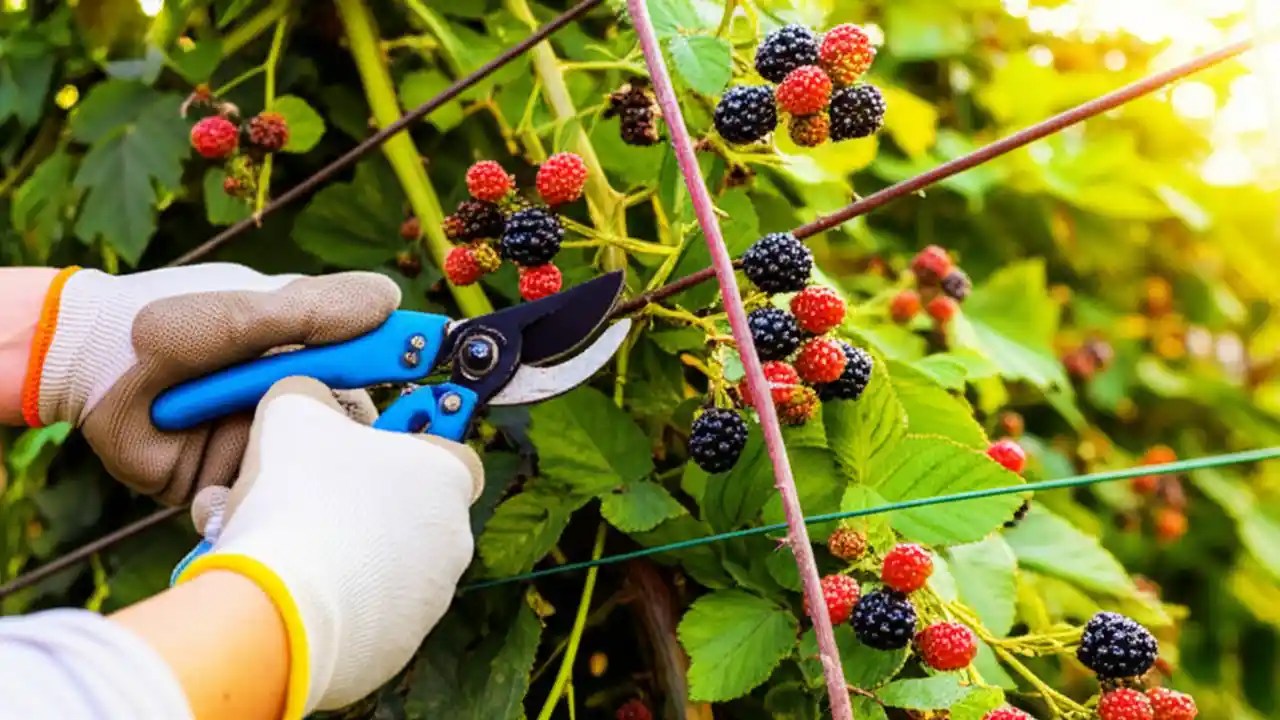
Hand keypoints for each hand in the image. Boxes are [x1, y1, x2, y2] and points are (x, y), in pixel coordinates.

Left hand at [25, 264, 399, 503]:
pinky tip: (226, 498)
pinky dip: (244, 509)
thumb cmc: (165, 318)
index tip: (436, 399)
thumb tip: (392, 300)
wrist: (84, 365)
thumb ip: (313, 310)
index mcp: (307, 356)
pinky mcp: (222, 488)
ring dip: (290, 482)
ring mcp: (257, 448)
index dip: (404, 389)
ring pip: (303, 481)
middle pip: (347, 440)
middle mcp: (289, 405)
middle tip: (337, 452)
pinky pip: (252, 508)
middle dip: (348, 454)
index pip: (373, 377)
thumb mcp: (243, 310)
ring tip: (264, 470)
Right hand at [177, 376, 483, 715]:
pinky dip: (331, 603)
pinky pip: (365, 615)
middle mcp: (453, 541)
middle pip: (410, 511)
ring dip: (340, 552)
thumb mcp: (292, 410)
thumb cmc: (296, 499)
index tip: (368, 449)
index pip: (451, 452)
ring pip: (384, 566)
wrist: (274, 607)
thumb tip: (306, 396)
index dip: (408, 446)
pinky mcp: (395, 648)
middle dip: (360, 504)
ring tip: (281, 545)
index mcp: (448, 478)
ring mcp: (428, 600)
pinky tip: (287, 590)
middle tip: (305, 500)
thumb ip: (309, 393)